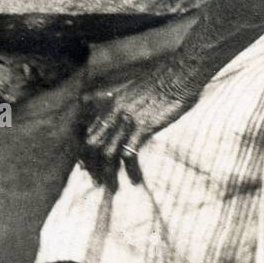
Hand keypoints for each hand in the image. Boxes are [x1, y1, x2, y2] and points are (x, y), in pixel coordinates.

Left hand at [77, 64, 197, 191]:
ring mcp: (127, 120)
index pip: (90, 133)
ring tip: (113, 186)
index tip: (89, 167)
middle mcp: (114, 113)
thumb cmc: (159, 83)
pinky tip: (135, 179)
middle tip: (98, 181)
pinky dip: (130, 170)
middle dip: (92, 166)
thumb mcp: (132, 91)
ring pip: (108, 153)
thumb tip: (117, 118)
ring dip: (108, 173)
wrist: (176, 76)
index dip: (86, 153)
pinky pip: (130, 153)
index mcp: (110, 105)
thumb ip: (120, 104)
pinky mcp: (143, 126)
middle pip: (93, 145)